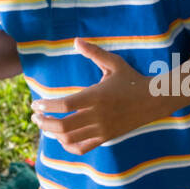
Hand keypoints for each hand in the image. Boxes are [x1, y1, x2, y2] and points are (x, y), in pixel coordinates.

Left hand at [29, 38, 166, 154]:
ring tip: (45, 126)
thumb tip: (76, 41)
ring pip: (70, 138)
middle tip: (34, 117)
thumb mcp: (114, 63)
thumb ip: (94, 52)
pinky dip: (68, 145)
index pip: (65, 105)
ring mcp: (102, 129)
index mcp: (97, 96)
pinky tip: (61, 137)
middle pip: (63, 125)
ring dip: (52, 134)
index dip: (47, 106)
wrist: (154, 101)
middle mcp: (98, 115)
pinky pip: (82, 148)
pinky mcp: (106, 138)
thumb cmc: (132, 79)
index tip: (36, 104)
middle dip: (44, 122)